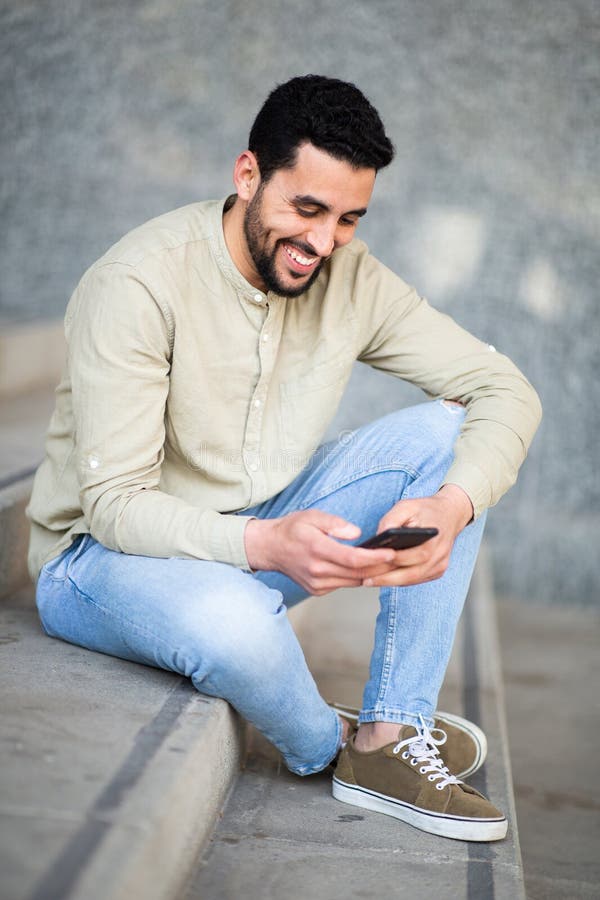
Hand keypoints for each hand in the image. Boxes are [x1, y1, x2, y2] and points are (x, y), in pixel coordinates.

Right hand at [244, 509, 398, 595]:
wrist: (270, 548)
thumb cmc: (292, 529)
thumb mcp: (312, 516)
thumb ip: (335, 524)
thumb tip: (357, 533)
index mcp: (317, 550)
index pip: (353, 559)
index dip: (375, 558)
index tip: (391, 553)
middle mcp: (317, 570)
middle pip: (357, 574)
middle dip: (380, 567)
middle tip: (398, 558)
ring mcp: (317, 583)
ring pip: (352, 582)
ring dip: (371, 575)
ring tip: (387, 564)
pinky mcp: (317, 590)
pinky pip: (343, 585)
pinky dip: (356, 578)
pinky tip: (366, 569)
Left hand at [362, 484, 473, 587]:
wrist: (450, 513)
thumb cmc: (426, 509)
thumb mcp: (406, 506)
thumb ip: (391, 520)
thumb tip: (377, 537)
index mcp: (431, 540)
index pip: (406, 557)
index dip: (385, 562)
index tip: (367, 566)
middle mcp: (438, 556)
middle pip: (408, 574)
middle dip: (384, 578)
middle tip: (364, 579)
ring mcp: (440, 565)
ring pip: (412, 580)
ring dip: (390, 582)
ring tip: (370, 581)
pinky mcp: (438, 570)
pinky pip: (417, 580)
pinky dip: (400, 581)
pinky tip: (384, 579)